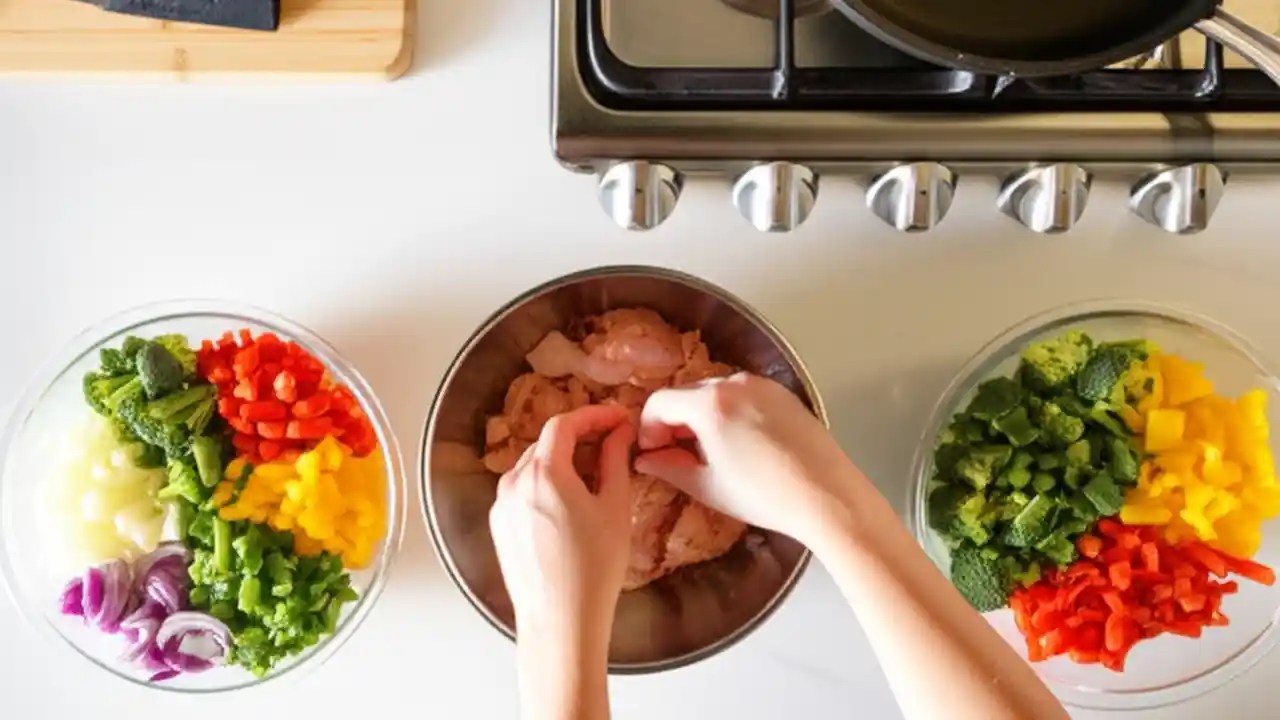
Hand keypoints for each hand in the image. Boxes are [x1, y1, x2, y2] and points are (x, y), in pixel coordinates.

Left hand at [489, 404, 634, 636]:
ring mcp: (501, 505)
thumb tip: (619, 432)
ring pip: (532, 466)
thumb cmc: (592, 569)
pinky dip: (545, 484)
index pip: (565, 424)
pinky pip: (522, 491)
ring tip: (593, 474)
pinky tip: (569, 503)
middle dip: (579, 436)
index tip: (617, 418)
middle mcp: (513, 483)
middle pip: (547, 443)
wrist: (560, 621)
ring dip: (561, 460)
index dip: (594, 415)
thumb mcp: (614, 508)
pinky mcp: (499, 526)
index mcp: (543, 473)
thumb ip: (615, 460)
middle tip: (611, 441)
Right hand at [635, 373, 868, 549]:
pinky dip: (729, 412)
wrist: (827, 495)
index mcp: (709, 403)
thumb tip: (646, 459)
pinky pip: (742, 395)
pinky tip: (739, 445)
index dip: (648, 429)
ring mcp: (761, 384)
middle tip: (675, 455)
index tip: (651, 453)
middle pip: (686, 393)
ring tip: (709, 453)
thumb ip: (669, 467)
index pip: (659, 402)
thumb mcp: (708, 486)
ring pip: (714, 392)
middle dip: (674, 422)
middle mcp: (733, 383)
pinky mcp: (783, 393)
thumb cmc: (765, 495)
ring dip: (701, 416)